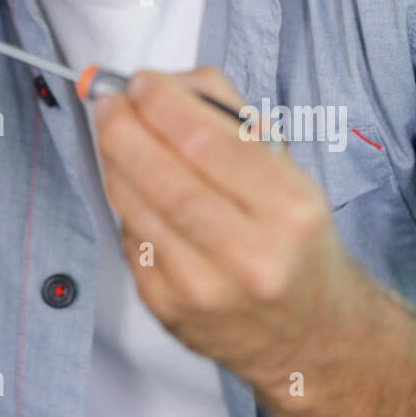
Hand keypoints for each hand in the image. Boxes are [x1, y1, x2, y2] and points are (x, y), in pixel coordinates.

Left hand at [93, 66, 359, 392]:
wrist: (307, 335)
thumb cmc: (292, 239)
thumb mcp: (287, 170)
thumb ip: (227, 116)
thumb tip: (162, 85)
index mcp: (289, 211)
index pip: (209, 142)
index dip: (163, 104)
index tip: (140, 81)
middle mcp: (249, 256)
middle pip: (163, 177)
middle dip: (124, 128)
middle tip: (108, 101)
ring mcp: (203, 289)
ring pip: (134, 206)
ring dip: (113, 158)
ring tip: (112, 131)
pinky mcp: (167, 308)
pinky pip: (130, 237)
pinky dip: (124, 201)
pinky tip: (131, 184)